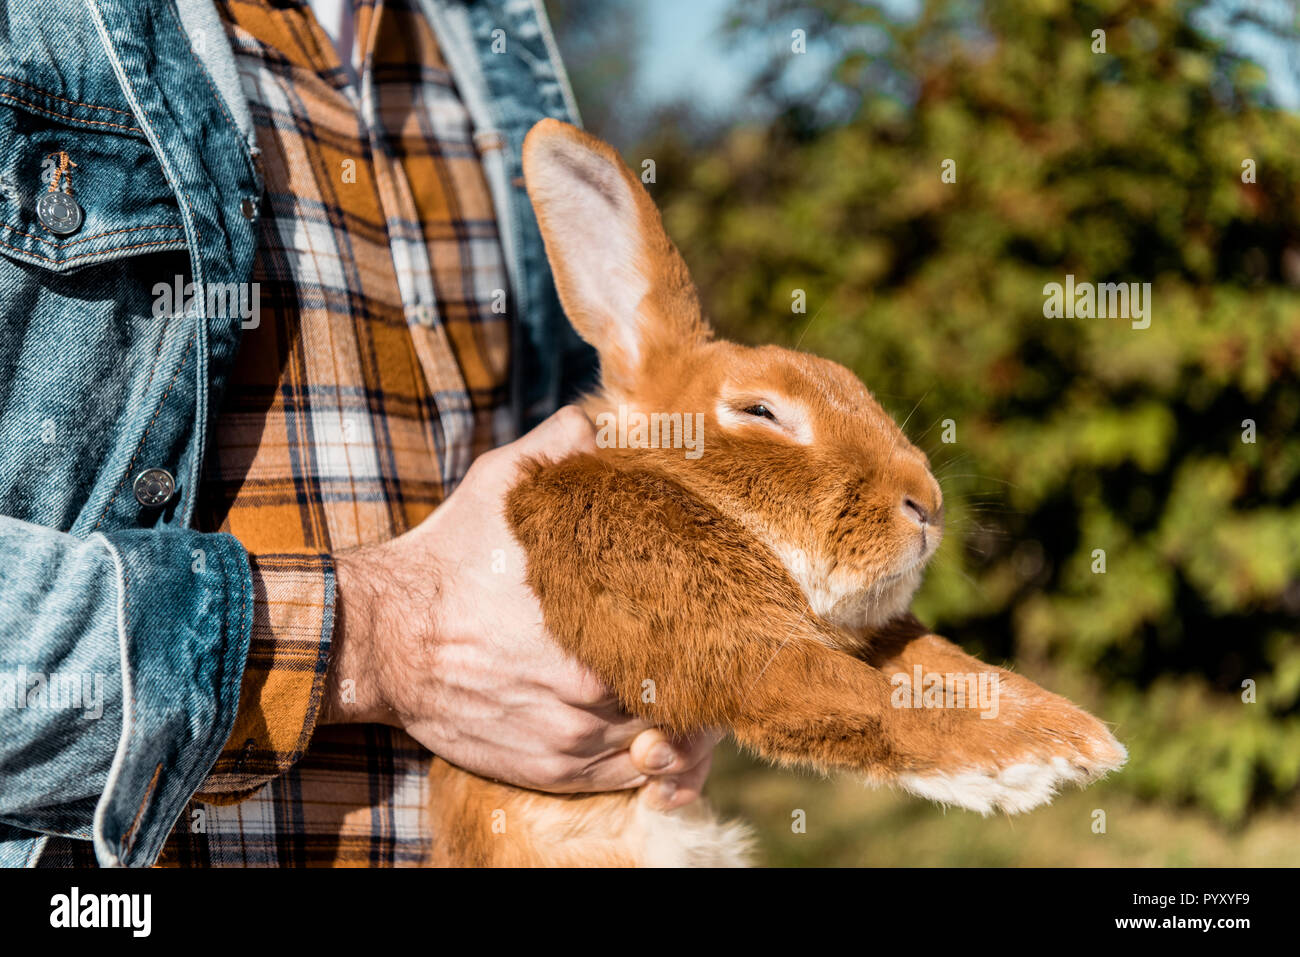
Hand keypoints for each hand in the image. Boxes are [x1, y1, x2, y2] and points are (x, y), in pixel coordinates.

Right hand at [322, 405, 715, 808]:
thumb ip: (560, 449)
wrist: (380, 638)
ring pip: (658, 745)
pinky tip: (658, 742)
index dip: (716, 637)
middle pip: (683, 699)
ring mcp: (569, 740)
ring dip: (682, 727)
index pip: (691, 643)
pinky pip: (624, 781)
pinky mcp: (546, 770)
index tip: (722, 620)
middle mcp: (589, 695)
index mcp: (595, 625)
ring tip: (695, 700)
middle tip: (718, 660)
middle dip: (704, 681)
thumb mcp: (500, 485)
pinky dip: (647, 764)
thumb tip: (602, 420)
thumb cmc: (445, 560)